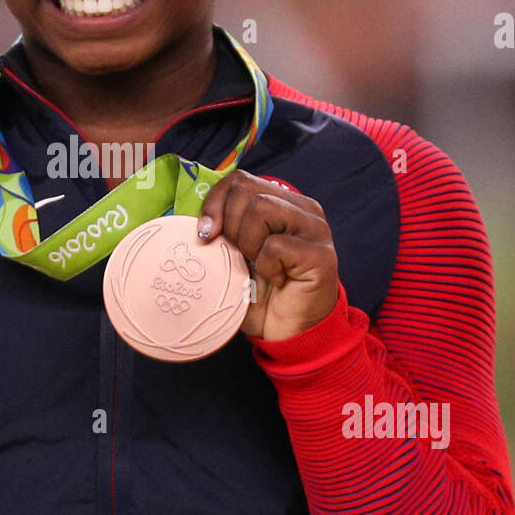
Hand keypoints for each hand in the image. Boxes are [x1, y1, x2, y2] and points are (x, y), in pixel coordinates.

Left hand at [196, 171, 338, 341]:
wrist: (287, 334)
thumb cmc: (260, 294)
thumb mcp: (232, 255)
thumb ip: (221, 230)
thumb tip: (193, 220)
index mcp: (281, 203)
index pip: (239, 180)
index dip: (214, 203)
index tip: (205, 234)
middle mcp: (303, 208)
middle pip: (246, 190)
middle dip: (230, 226)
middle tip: (239, 256)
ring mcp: (315, 229)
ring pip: (261, 208)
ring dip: (248, 243)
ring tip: (259, 266)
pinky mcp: (321, 254)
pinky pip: (275, 246)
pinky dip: (267, 267)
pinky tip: (278, 280)